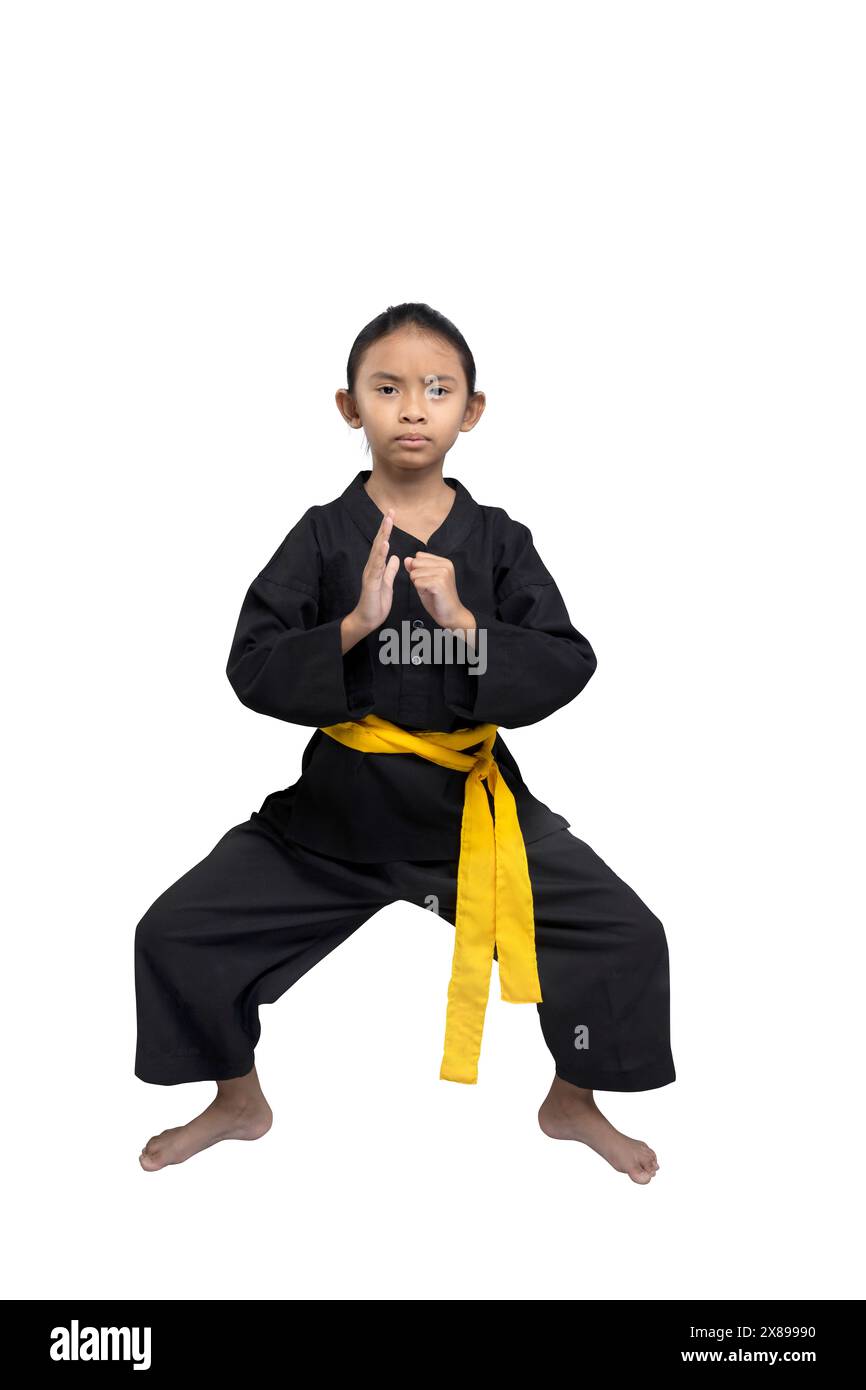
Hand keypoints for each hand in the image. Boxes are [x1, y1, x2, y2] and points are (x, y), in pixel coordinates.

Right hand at [341, 510, 399, 651]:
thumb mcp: (387, 583)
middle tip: (390, 511)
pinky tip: (385, 545)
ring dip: (382, 536)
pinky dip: (380, 555)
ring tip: (387, 523)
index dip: (386, 530)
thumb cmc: (376, 603)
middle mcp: (372, 567)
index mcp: (377, 567)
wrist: (368, 619)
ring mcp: (370, 574)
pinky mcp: (371, 583)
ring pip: (376, 552)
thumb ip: (390, 570)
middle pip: (378, 543)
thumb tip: (395, 557)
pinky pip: (376, 567)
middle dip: (384, 527)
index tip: (392, 515)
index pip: (382, 545)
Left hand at [404, 552, 475, 632]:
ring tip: (431, 591)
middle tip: (429, 586)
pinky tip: (431, 594)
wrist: (451, 614)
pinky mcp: (439, 582)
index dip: (418, 569)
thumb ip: (415, 568)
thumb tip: (407, 559)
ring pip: (414, 573)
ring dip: (419, 585)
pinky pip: (417, 582)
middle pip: (415, 563)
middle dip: (417, 576)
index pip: (419, 556)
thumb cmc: (438, 599)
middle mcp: (445, 565)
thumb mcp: (424, 580)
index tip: (429, 580)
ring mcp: (443, 573)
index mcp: (444, 562)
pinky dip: (421, 590)